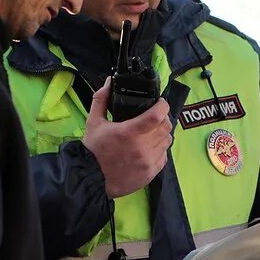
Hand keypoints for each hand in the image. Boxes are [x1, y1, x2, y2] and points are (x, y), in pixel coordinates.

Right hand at [84, 80, 172, 198]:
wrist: (91, 178)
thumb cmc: (93, 150)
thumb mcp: (93, 122)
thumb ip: (102, 99)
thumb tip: (110, 82)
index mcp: (129, 132)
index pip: (157, 115)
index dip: (162, 105)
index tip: (160, 102)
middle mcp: (142, 147)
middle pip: (166, 127)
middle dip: (163, 118)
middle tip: (155, 117)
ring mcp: (148, 161)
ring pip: (167, 141)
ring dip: (162, 134)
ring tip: (152, 132)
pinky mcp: (151, 173)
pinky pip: (164, 156)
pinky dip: (160, 149)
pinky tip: (149, 148)